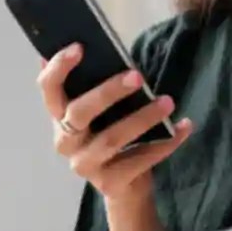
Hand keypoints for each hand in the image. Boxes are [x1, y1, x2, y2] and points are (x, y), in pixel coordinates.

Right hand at [36, 43, 193, 201]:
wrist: (125, 188)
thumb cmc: (109, 135)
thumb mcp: (98, 111)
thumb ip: (91, 84)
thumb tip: (88, 43)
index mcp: (58, 116)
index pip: (48, 88)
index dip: (59, 67)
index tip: (79, 47)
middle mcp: (65, 141)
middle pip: (80, 113)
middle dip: (107, 92)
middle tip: (137, 76)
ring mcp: (85, 164)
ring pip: (112, 138)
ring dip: (142, 117)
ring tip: (167, 101)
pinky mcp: (109, 183)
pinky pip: (140, 160)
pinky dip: (164, 143)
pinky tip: (183, 127)